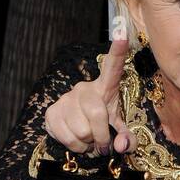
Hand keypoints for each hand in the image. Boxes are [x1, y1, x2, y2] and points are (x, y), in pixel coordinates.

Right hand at [44, 34, 137, 156]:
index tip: (123, 33)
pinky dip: (75, 147)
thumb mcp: (119, 130)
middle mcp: (84, 89)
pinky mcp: (51, 112)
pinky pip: (66, 137)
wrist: (75, 132)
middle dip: (102, 137)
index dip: (118, 52)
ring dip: (88, 144)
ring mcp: (66, 99)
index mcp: (105, 88)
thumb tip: (120, 146)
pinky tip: (77, 141)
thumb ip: (128, 139)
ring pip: (81, 130)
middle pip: (97, 115)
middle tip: (102, 145)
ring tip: (89, 141)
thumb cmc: (102, 127)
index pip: (112, 68)